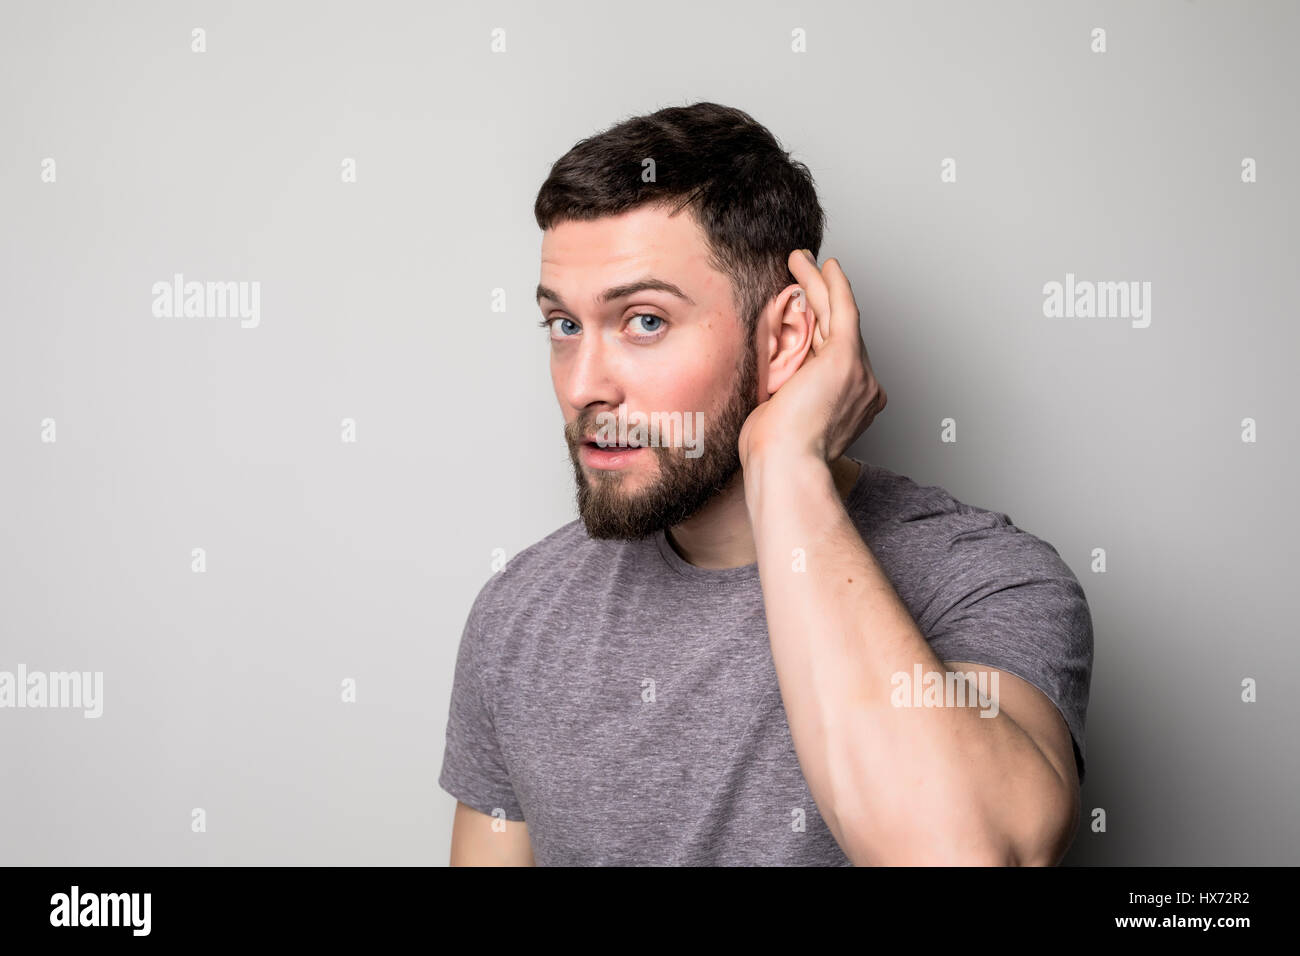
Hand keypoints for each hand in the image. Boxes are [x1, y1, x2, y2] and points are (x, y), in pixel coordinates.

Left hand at [737, 250, 886, 468]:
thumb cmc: (774, 454)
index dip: (818, 330)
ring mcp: (857, 371)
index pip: (832, 356)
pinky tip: (824, 265)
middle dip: (821, 298)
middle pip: (837, 330)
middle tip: (806, 272)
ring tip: (801, 258)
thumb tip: (770, 379)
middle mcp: (863, 387)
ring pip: (837, 314)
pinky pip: (842, 308)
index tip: (802, 313)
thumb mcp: (779, 418)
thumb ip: (784, 393)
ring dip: (819, 283)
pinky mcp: (844, 357)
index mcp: (850, 405)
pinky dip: (833, 284)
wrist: (785, 465)